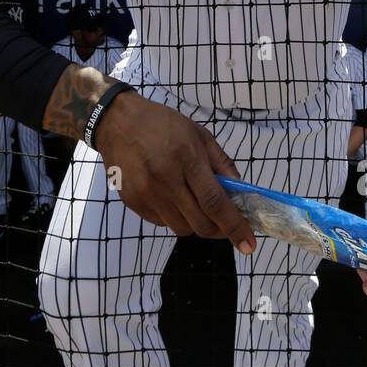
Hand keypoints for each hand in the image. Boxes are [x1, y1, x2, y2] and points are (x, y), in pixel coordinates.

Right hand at [92, 92, 255, 253]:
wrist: (117, 122)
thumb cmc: (163, 125)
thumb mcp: (199, 135)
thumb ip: (222, 164)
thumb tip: (239, 193)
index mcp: (187, 159)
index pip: (215, 202)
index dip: (234, 226)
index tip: (248, 244)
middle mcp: (165, 180)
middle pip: (200, 223)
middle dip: (218, 229)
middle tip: (223, 222)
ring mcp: (146, 194)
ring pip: (181, 228)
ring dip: (195, 223)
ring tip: (192, 202)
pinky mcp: (133, 202)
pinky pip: (162, 223)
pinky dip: (174, 217)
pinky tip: (171, 198)